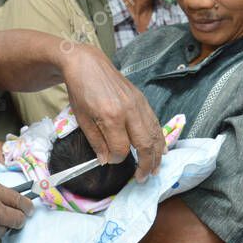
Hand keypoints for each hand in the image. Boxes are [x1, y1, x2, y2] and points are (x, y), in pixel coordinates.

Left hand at [62, 46, 164, 180]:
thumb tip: (107, 161)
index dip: (117, 159)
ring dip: (158, 154)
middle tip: (143, 178)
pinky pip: (155, 123)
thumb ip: (96, 142)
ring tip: (155, 169)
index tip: (111, 161)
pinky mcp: (142, 99)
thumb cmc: (81, 91)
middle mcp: (129, 111)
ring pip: (155, 134)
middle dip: (146, 164)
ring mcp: (138, 104)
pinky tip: (161, 149)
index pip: (121, 148)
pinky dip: (160, 138)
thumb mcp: (82, 119)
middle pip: (145, 144)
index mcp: (111, 116)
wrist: (87, 64)